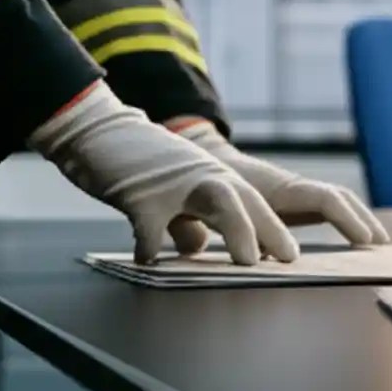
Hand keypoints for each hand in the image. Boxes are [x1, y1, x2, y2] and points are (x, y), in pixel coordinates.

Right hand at [28, 82, 299, 264]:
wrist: (98, 129)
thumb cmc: (139, 165)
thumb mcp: (172, 191)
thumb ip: (188, 219)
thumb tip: (195, 249)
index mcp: (213, 177)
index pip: (254, 203)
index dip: (275, 228)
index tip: (293, 257)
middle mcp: (202, 176)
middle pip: (246, 199)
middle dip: (271, 228)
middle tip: (290, 257)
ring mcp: (173, 183)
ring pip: (218, 199)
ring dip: (238, 228)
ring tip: (249, 260)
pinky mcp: (140, 192)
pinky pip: (151, 224)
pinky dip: (151, 246)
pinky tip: (146, 261)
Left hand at [170, 117, 389, 245]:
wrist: (203, 159)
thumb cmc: (204, 187)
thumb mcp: (208, 207)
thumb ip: (216, 229)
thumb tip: (225, 253)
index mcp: (276, 188)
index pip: (324, 198)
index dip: (346, 218)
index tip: (364, 239)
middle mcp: (292, 187)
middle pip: (339, 197)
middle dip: (362, 218)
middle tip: (381, 244)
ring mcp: (295, 192)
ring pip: (337, 201)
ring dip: (359, 218)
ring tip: (378, 243)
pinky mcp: (293, 200)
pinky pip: (327, 207)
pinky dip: (345, 220)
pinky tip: (355, 241)